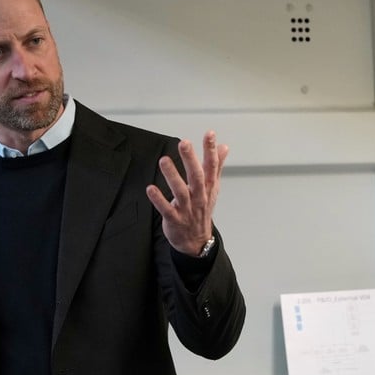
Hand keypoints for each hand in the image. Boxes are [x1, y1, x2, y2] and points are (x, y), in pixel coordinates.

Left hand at [146, 130, 228, 255]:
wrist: (196, 240)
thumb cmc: (202, 210)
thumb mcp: (213, 188)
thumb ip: (217, 166)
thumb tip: (224, 147)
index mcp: (208, 188)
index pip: (212, 167)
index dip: (211, 150)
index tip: (210, 134)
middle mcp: (199, 197)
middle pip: (197, 177)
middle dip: (191, 160)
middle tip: (185, 143)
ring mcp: (187, 209)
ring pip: (181, 192)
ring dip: (172, 176)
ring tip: (164, 161)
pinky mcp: (174, 219)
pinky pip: (166, 209)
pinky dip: (159, 200)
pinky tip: (150, 189)